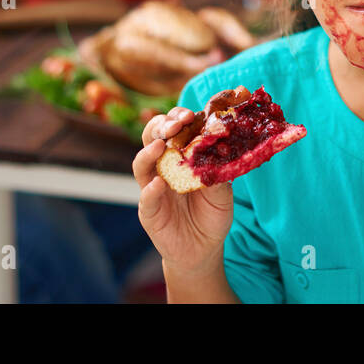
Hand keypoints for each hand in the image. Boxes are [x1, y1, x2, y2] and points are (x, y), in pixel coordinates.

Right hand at [133, 109, 233, 275]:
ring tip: (160, 145)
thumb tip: (222, 147)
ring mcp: (153, 189)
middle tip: (176, 124)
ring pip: (141, 165)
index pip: (174, 130)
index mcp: (181, 158)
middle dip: (161, 127)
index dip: (179, 118)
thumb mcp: (223, 192)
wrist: (204, 249)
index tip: (191, 114)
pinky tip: (159, 184)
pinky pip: (146, 198)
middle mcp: (163, 169)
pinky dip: (150, 190)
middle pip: (151, 139)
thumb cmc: (212, 214)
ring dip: (149, 152)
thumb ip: (218, 171)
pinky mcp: (149, 212)